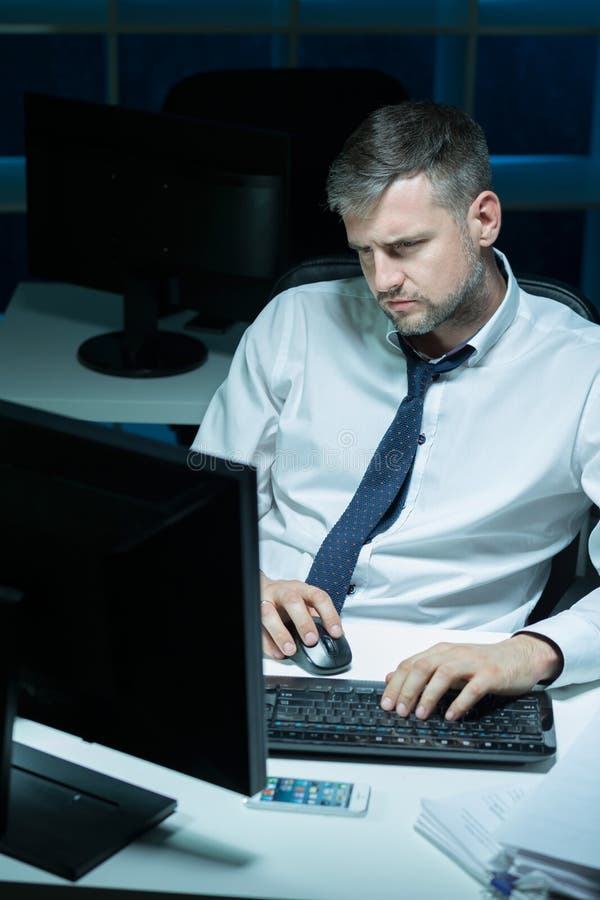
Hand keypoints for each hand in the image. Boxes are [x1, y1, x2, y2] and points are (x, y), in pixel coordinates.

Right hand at [259, 572, 342, 659]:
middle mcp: (283, 592)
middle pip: (292, 601)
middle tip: (311, 640)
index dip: (329, 614)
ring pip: (270, 614)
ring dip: (281, 633)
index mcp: (301, 589)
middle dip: (303, 622)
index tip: (336, 633)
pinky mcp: (254, 613)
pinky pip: (258, 628)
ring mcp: (266, 601)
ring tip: (290, 650)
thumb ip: (319, 616)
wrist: (262, 589)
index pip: (318, 597)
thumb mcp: (305, 602)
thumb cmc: (287, 598)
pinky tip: (277, 653)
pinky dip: (267, 643)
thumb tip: (338, 635)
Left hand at [380, 635, 560, 720]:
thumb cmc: (483, 663)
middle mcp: (454, 653)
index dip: (396, 683)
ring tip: (421, 715)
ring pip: (444, 674)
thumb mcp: (449, 664)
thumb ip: (422, 670)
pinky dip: (460, 702)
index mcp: (442, 651)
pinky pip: (473, 687)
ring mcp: (473, 663)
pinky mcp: (491, 674)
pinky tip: (451, 715)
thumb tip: (390, 678)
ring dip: (429, 695)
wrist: (520, 656)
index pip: (411, 663)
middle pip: (424, 667)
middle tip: (399, 711)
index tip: (386, 703)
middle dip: (408, 689)